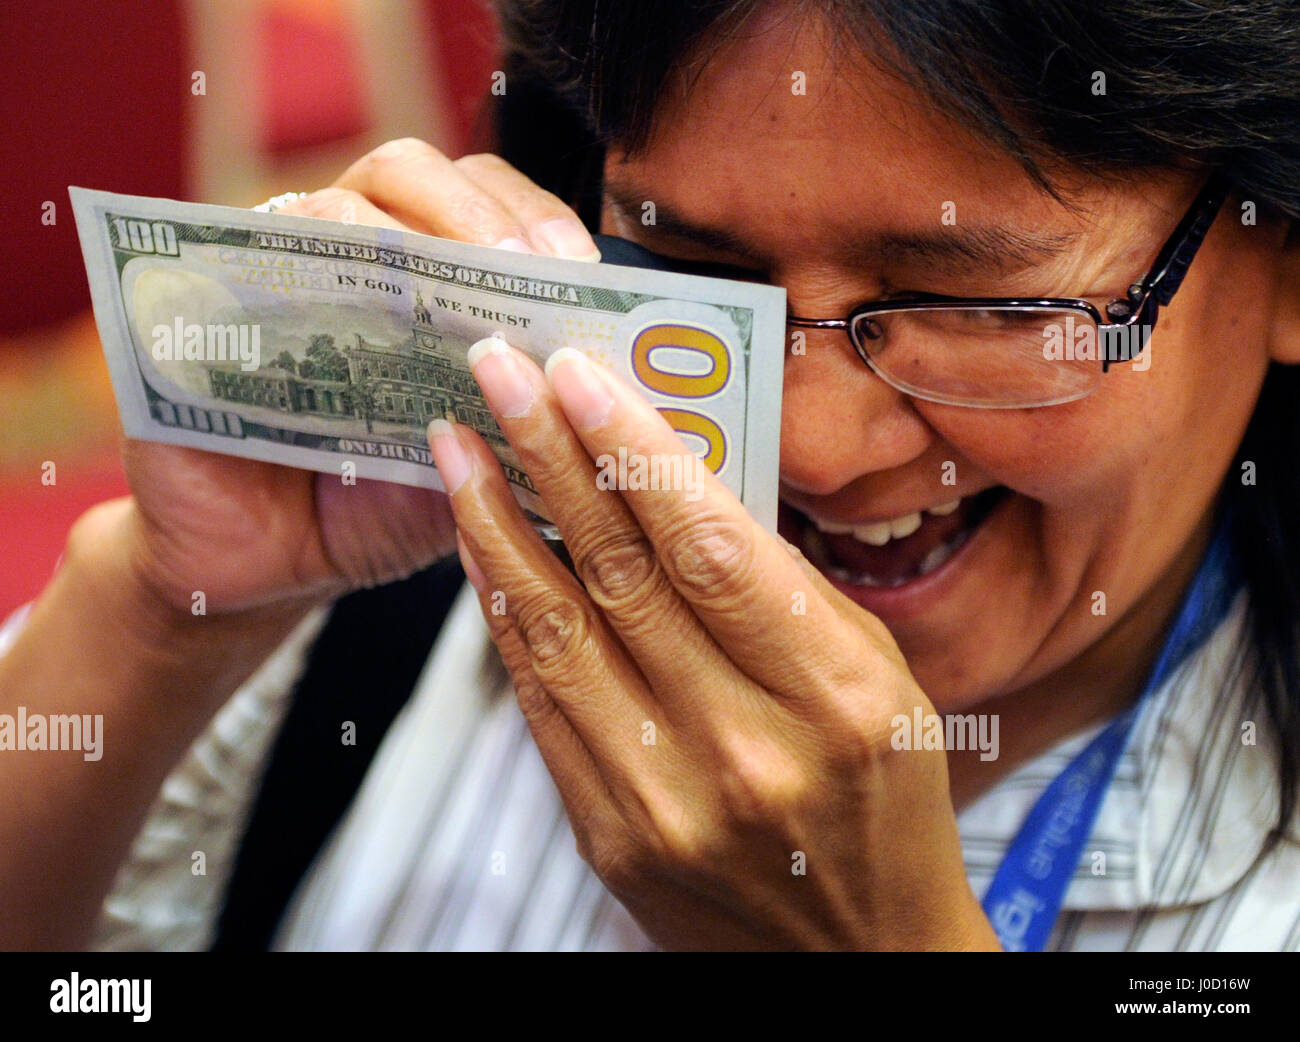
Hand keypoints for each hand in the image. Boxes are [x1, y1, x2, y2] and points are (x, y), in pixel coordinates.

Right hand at [106, 140, 600, 615]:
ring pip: (340, 203)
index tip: (579, 269)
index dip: (536, 220)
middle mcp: (358, 254)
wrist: (268, 564)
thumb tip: (605, 379)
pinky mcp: (211, 304)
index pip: (490, 200)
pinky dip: (305, 274)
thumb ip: (523, 413)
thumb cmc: (378, 507)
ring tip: (451, 297)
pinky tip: (356, 312)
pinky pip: (251, 260)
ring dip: (401, 240)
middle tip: (519, 268)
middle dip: (477, 215)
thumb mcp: (473, 465)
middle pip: (415, 174)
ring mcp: (282, 268)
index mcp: (430, 277)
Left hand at [427, 335, 1000, 949]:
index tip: (579, 374)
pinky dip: (505, 613)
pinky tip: (481, 548)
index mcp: (840, 697)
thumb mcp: (878, 678)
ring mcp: (668, 801)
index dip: (635, 450)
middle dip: (549, 456)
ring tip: (457, 446)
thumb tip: (673, 480)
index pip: (713, 546)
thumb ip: (780, 589)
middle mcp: (749, 750)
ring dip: (496, 526)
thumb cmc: (884, 805)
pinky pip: (542, 699)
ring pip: (559, 631)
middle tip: (497, 372)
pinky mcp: (610, 834)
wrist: (856, 957)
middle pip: (623, 573)